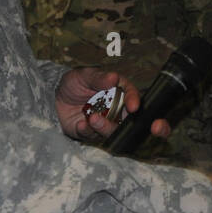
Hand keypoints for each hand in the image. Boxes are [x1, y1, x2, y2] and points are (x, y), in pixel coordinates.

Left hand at [55, 68, 170, 140]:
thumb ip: (98, 77)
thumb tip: (113, 77)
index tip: (134, 106)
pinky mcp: (94, 135)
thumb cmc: (73, 83)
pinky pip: (96, 137)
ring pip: (116, 131)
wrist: (53, 100)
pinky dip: (89, 131)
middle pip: (140, 121)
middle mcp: (118, 109)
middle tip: (158, 128)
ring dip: (107, 127)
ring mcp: (108, 123)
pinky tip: (80, 124)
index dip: (137, 101)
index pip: (135, 97)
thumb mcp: (83, 75)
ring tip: (92, 118)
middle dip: (158, 127)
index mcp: (120, 92)